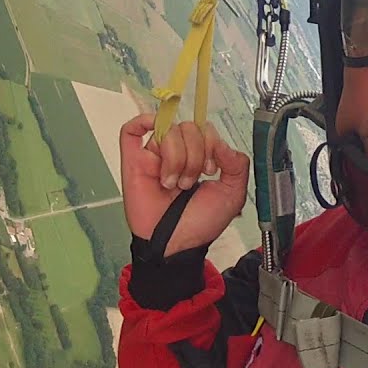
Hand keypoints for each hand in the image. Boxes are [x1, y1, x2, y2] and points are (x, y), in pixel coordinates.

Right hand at [119, 114, 249, 256]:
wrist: (176, 245)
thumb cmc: (200, 223)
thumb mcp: (232, 194)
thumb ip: (237, 164)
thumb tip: (221, 143)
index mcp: (200, 157)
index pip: (205, 129)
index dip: (211, 144)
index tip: (211, 170)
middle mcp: (177, 153)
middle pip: (187, 127)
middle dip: (194, 154)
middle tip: (190, 182)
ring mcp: (154, 156)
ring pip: (166, 131)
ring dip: (176, 158)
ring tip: (173, 184)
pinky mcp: (133, 162)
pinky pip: (131, 130)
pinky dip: (143, 122)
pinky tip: (153, 133)